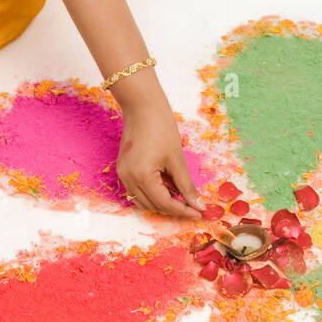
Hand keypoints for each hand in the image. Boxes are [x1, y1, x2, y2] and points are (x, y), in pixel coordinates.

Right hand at [115, 96, 205, 219]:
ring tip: (181, 196)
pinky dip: (153, 193)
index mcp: (142, 177)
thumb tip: (198, 205)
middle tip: (193, 206)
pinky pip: (138, 190)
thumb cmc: (161, 128)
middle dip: (174, 208)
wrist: (142, 107)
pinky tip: (167, 186)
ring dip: (162, 202)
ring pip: (144, 201)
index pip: (165, 204)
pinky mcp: (123, 169)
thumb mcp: (177, 159)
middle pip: (153, 206)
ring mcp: (123, 175)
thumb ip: (186, 186)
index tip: (199, 213)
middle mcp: (128, 179)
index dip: (183, 211)